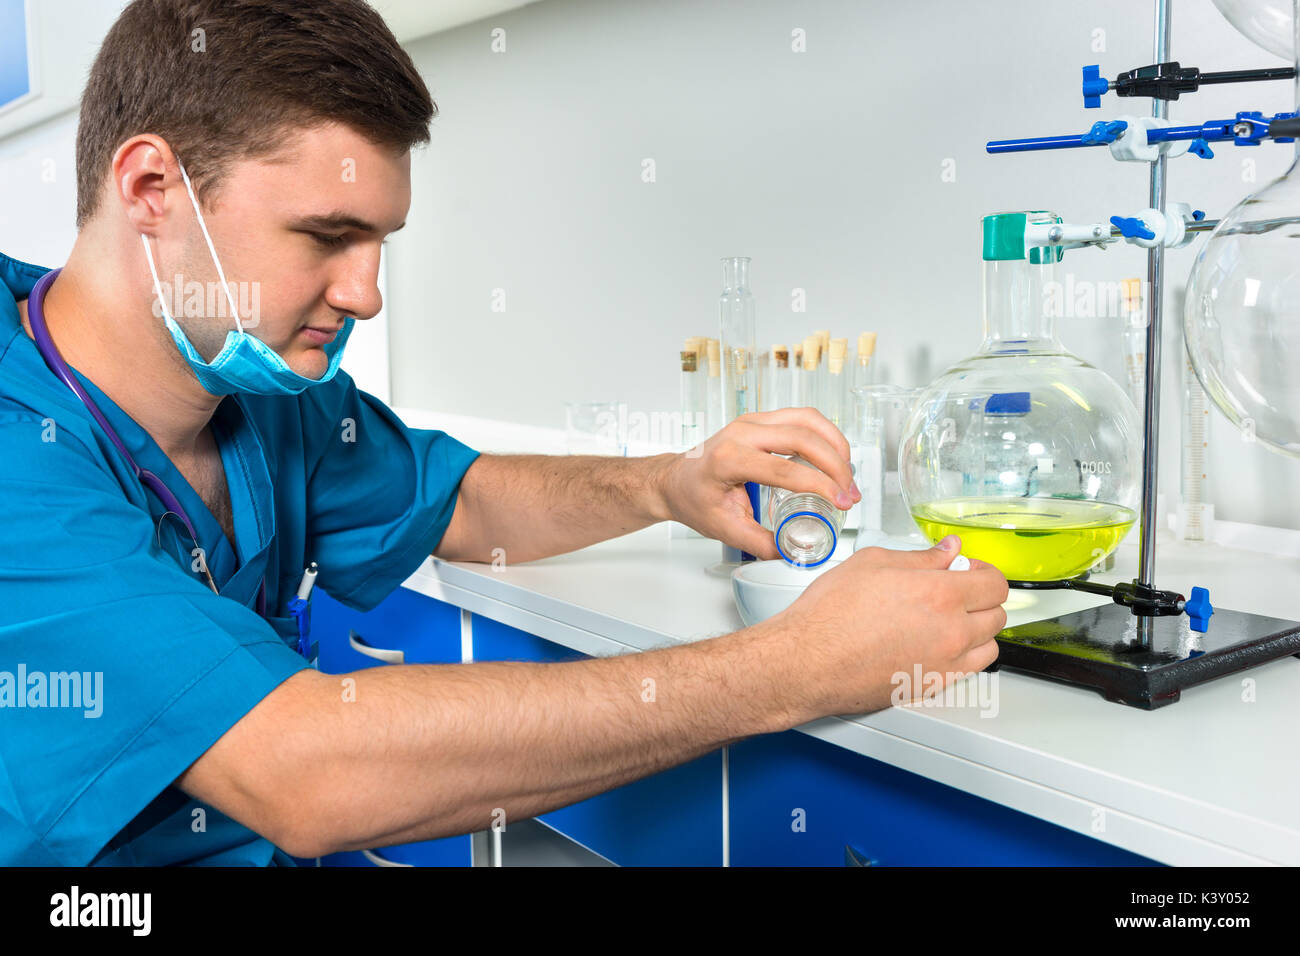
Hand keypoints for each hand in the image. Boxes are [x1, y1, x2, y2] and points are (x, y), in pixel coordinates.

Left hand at [656, 408, 859, 558]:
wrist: (674, 481)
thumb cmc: (693, 499)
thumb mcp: (725, 529)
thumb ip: (762, 543)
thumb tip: (797, 553)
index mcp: (728, 458)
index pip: (785, 469)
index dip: (820, 485)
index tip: (841, 502)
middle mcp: (741, 432)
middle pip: (802, 437)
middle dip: (835, 465)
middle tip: (850, 492)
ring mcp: (751, 421)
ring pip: (806, 419)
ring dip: (834, 444)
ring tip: (847, 474)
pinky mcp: (761, 419)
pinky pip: (801, 418)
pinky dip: (824, 434)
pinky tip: (834, 456)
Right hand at [766, 535, 1006, 719]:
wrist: (808, 662)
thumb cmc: (829, 616)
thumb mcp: (872, 564)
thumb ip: (920, 557)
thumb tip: (946, 551)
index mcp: (940, 594)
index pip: (994, 583)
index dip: (983, 572)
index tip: (969, 570)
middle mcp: (951, 632)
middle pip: (997, 614)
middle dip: (982, 598)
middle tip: (958, 590)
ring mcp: (945, 664)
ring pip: (989, 645)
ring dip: (978, 629)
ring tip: (951, 619)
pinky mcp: (932, 686)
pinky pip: (969, 671)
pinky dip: (964, 655)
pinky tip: (939, 643)